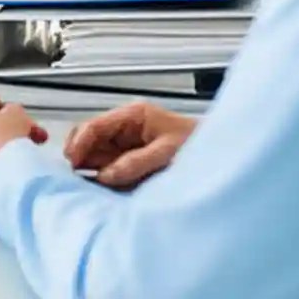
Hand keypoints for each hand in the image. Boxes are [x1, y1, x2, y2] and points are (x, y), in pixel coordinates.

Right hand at [64, 102, 197, 188]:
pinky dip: (104, 175)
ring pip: (97, 154)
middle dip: (82, 156)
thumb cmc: (202, 143)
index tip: (73, 162)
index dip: (80, 143)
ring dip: (93, 167)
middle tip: (79, 175)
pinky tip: (106, 183)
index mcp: (134, 116)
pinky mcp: (132, 159)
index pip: (94, 125)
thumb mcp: (168, 152)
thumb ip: (135, 163)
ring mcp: (128, 143)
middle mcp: (127, 128)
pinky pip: (109, 166)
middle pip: (89, 139)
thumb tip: (105, 175)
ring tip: (94, 182)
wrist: (224, 153)